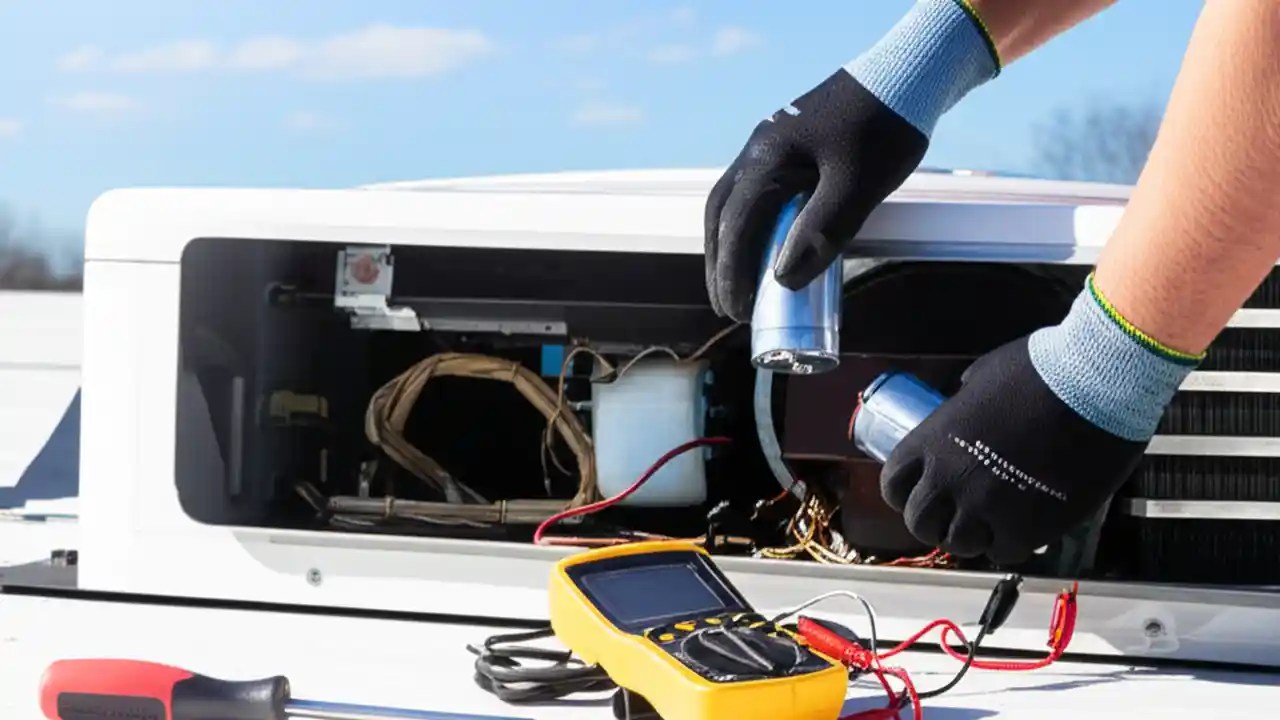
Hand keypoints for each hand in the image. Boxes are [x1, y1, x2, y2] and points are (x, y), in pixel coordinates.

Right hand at [703, 69, 929, 321]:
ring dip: (728, 246)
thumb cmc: (885, 131)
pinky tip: (761, 244)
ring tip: (735, 283)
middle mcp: (757, 151)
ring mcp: (768, 145)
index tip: (737, 311)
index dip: (732, 274)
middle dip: (720, 265)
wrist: (907, 76)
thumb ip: (820, 233)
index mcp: (767, 159)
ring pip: (731, 204)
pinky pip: (752, 193)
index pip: (736, 227)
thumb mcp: (857, 187)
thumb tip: (783, 281)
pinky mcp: (785, 146)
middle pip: (721, 217)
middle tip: (728, 308)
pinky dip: (747, 226)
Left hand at [879, 337, 1149, 564]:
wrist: (1096, 388)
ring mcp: (986, 507)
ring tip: (990, 523)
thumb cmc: (1039, 371)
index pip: (893, 484)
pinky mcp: (1028, 528)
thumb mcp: (980, 379)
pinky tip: (1022, 527)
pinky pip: (1004, 552)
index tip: (922, 492)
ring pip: (960, 544)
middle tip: (955, 514)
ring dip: (972, 535)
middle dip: (934, 521)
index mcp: (932, 441)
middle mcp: (950, 479)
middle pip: (920, 522)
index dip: (905, 493)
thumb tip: (959, 410)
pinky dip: (1010, 544)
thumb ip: (961, 406)